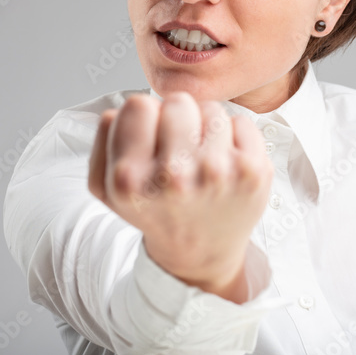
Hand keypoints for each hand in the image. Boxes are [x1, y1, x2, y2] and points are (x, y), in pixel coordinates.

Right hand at [88, 92, 272, 301]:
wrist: (200, 253)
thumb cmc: (156, 211)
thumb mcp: (108, 189)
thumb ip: (103, 141)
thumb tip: (118, 110)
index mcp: (130, 179)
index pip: (137, 104)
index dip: (145, 117)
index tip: (152, 139)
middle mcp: (173, 177)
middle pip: (177, 101)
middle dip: (178, 118)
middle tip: (179, 148)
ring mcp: (217, 173)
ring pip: (211, 109)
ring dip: (206, 128)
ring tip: (202, 158)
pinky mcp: (252, 172)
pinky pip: (242, 121)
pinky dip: (234, 137)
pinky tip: (225, 164)